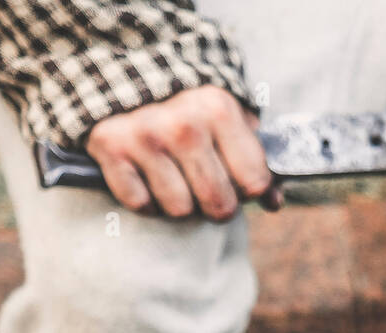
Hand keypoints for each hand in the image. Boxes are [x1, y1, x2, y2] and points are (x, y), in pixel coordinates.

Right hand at [85, 85, 282, 218]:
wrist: (122, 68)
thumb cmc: (187, 104)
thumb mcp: (229, 117)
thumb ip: (256, 158)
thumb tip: (274, 203)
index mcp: (219, 109)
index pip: (254, 183)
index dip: (248, 190)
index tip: (237, 180)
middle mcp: (183, 123)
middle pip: (219, 205)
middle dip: (216, 205)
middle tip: (206, 187)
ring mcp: (144, 136)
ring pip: (179, 210)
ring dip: (178, 203)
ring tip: (173, 177)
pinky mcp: (111, 148)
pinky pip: (140, 204)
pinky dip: (145, 198)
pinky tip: (145, 175)